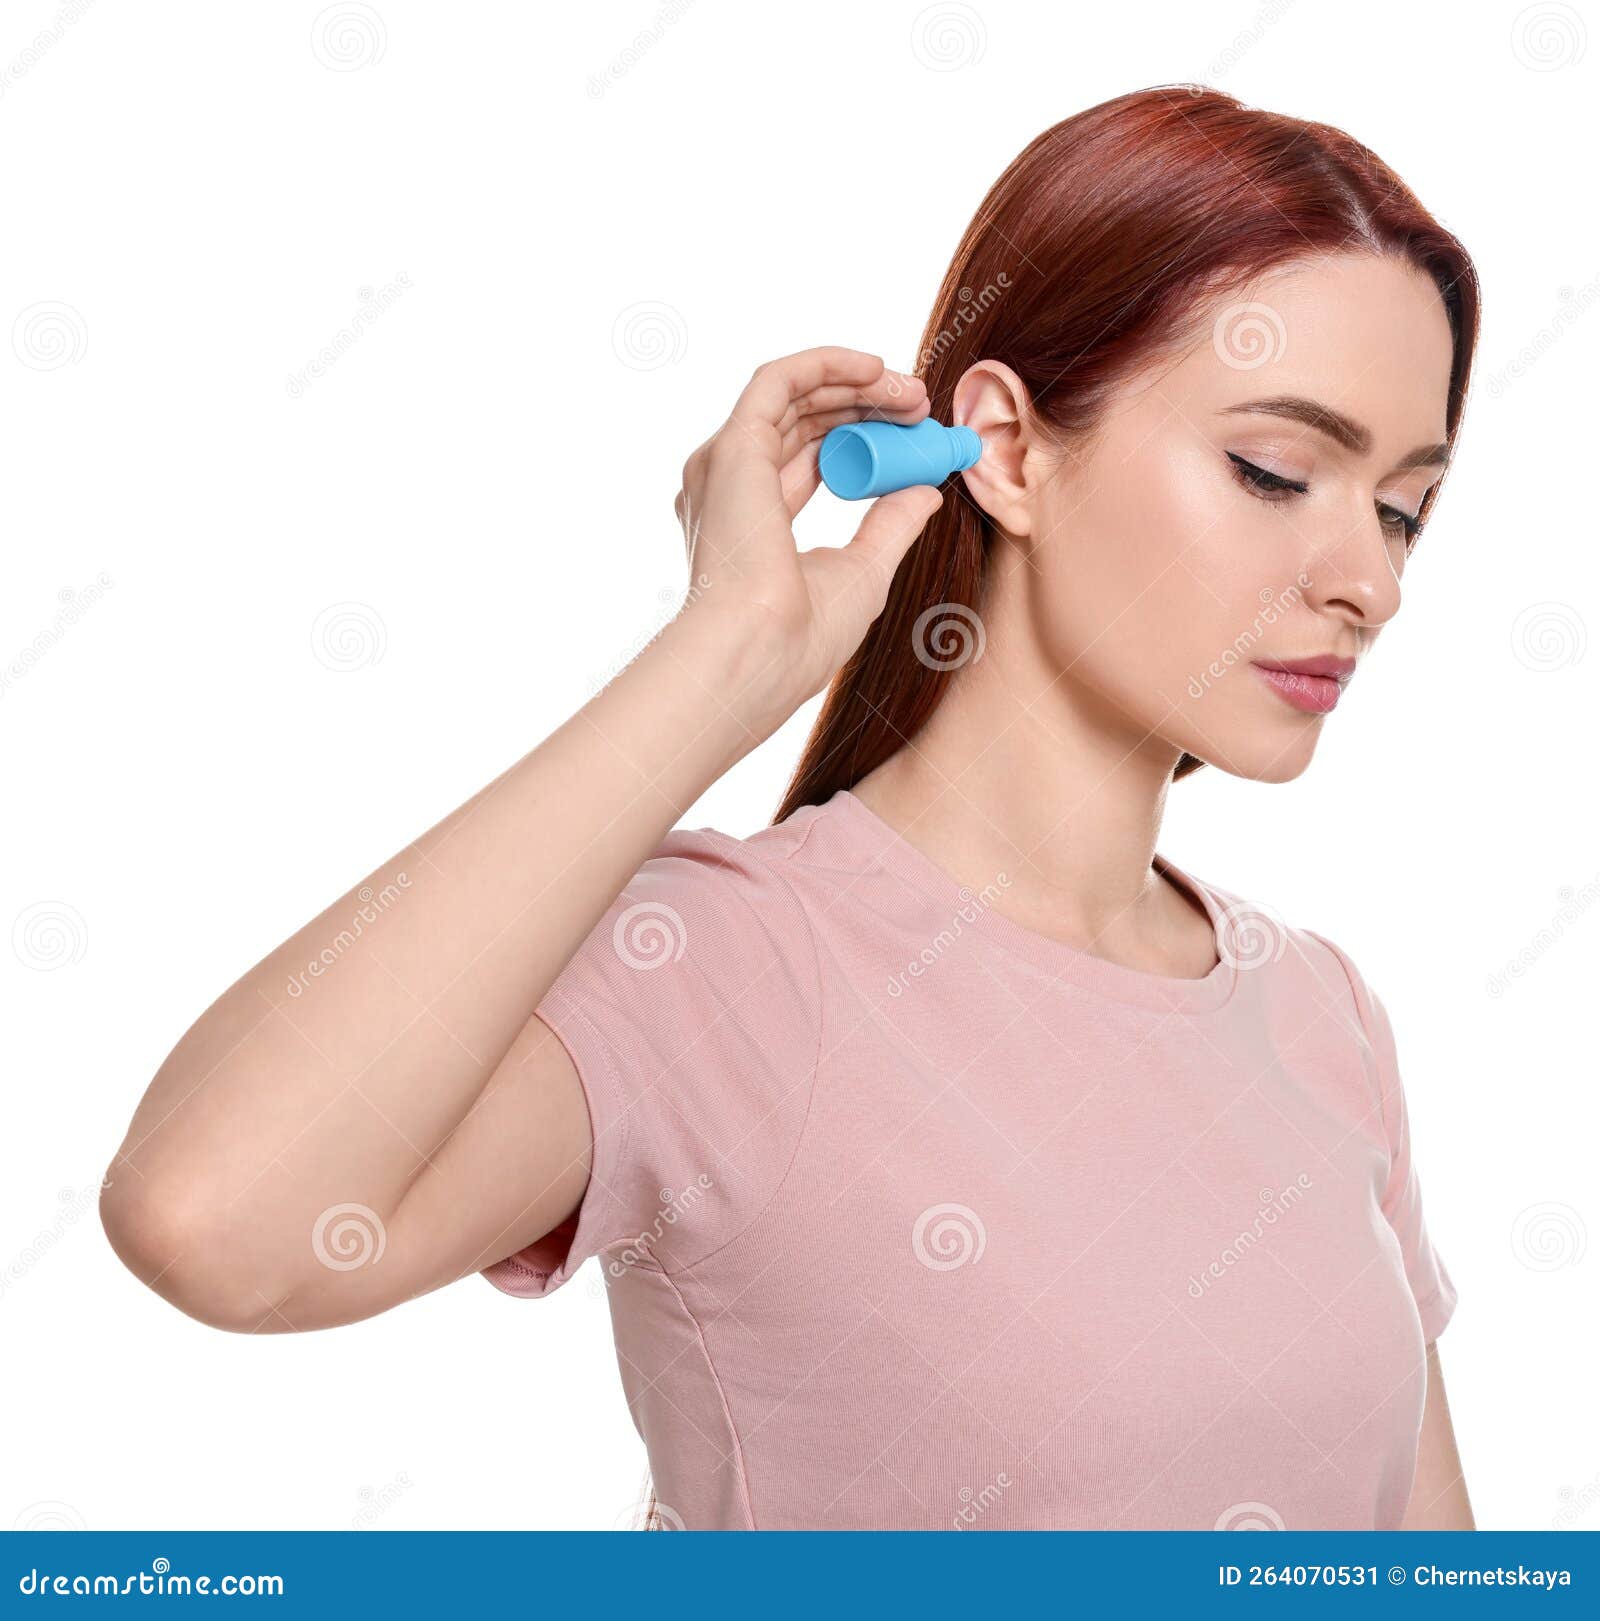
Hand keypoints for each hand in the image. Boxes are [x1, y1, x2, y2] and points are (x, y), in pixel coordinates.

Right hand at [672, 345, 945, 719]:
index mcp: (749, 521)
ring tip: (911, 392)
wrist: (762, 651)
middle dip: (864, 405)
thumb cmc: (801, 635)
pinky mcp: (733, 447)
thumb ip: (891, 525)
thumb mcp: (865, 571)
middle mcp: (729, 488)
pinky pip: (779, 379)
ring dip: (856, 384)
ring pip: (793, 395)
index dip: (861, 438)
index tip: (912, 437)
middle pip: (801, 421)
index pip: (807, 457)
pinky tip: (874, 368)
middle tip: (919, 406)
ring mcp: (726, 465)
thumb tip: (926, 489)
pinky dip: (826, 363)